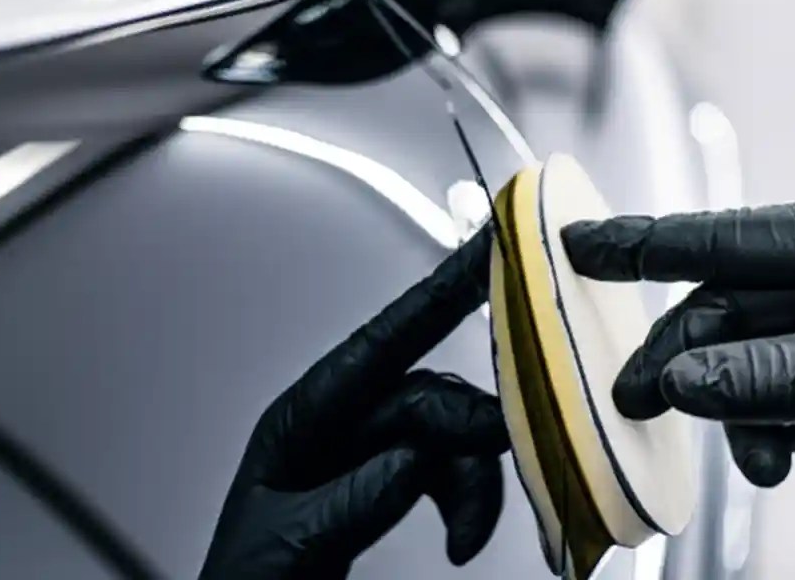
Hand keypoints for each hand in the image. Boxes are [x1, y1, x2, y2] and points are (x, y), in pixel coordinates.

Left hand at [199, 231, 507, 578]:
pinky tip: (460, 538)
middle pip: (429, 396)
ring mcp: (371, 458)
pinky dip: (469, 503)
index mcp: (300, 421)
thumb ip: (355, 499)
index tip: (489, 251)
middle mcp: (340, 428)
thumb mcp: (290, 545)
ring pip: (450, 439)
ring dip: (473, 485)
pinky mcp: (395, 487)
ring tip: (465, 533)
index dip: (436, 293)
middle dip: (467, 430)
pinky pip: (452, 473)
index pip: (378, 342)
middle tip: (503, 446)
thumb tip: (418, 456)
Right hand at [562, 196, 794, 554]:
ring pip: (748, 358)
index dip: (644, 242)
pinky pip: (778, 390)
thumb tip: (676, 383)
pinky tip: (793, 450)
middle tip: (643, 404)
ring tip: (766, 456)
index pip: (725, 236)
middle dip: (690, 362)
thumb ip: (767, 377)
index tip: (576, 242)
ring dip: (738, 409)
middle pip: (728, 309)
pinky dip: (771, 424)